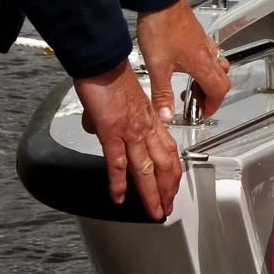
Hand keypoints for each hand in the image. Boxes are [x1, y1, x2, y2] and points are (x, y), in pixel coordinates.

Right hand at [73, 61, 180, 219]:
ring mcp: (131, 132)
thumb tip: (101, 128)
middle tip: (167, 208)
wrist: (102, 62)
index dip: (172, 173)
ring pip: (146, 169)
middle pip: (163, 166)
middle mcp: (146, 128)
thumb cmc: (112, 76)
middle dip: (166, 191)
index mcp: (151, 121)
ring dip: (151, 193)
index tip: (172, 188)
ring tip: (154, 211)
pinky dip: (119, 183)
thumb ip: (117, 117)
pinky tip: (120, 197)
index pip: (169, 152)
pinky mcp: (112, 132)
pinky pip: (117, 163)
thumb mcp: (124, 100)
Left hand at [136, 0, 231, 123]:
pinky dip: (205, 65)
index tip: (203, 112)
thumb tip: (165, 114)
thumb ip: (162, 93)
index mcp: (202, 64)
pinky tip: (188, 64)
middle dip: (212, 96)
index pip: (218, 91)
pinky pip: (210, 53)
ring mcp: (204, 43)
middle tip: (196, 102)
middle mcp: (208, 54)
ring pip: (218, 66)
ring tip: (191, 84)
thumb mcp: (157, 66)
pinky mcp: (197, 35)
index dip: (213, 105)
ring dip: (209, 80)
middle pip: (222, 81)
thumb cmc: (161, 26)